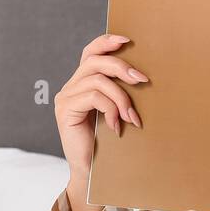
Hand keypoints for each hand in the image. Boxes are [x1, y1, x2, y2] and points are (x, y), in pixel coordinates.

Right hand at [54, 33, 148, 181]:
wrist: (92, 170)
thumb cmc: (108, 141)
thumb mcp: (117, 110)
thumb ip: (120, 91)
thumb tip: (143, 76)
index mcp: (83, 82)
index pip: (90, 52)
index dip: (107, 42)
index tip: (128, 40)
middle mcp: (71, 86)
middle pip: (95, 61)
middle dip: (122, 67)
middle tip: (142, 80)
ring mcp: (66, 98)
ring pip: (98, 81)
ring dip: (121, 97)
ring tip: (131, 116)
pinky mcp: (66, 110)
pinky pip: (94, 98)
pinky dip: (112, 110)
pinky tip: (117, 126)